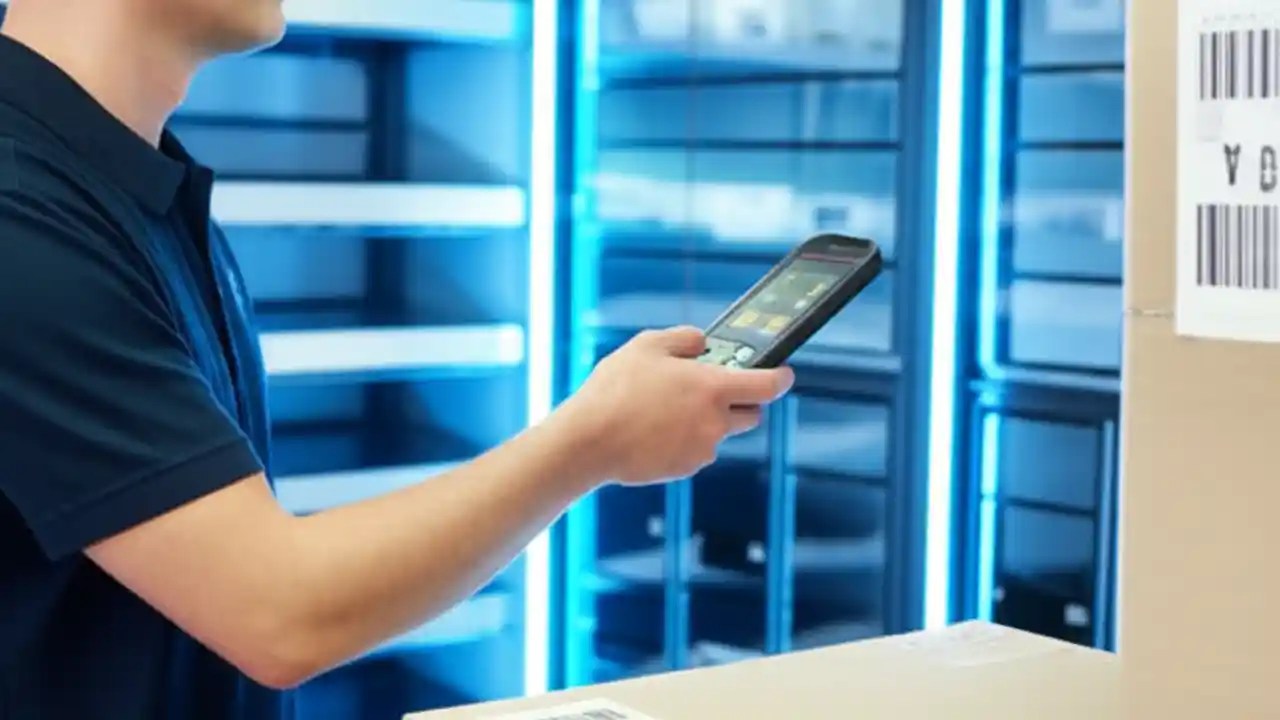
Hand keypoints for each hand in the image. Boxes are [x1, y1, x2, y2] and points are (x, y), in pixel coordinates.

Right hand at [561, 326, 793, 485]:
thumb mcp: (647, 345)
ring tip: (665, 409)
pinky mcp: (685, 469)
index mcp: (713, 388)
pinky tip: (654, 430)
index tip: (784, 374)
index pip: (768, 386)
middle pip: (751, 414)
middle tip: (710, 389)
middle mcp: (716, 422)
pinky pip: (696, 450)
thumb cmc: (616, 390)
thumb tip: (702, 344)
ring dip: (706, 422)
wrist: (589, 442)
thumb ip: (684, 339)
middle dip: (739, 402)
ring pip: (719, 433)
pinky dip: (685, 440)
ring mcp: (702, 449)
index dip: (781, 378)